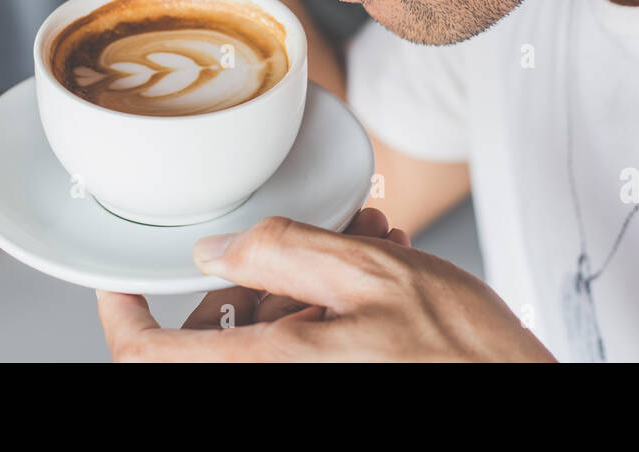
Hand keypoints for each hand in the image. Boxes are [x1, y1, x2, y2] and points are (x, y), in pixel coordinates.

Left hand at [95, 210, 555, 361]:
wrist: (519, 394)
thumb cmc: (462, 353)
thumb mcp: (372, 274)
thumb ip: (281, 253)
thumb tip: (215, 251)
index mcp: (271, 368)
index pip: (151, 357)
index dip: (121, 318)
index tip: (119, 285)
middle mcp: (277, 388)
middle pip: (214, 338)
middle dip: (249, 281)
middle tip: (303, 243)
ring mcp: (305, 389)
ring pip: (261, 340)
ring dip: (297, 289)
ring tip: (361, 248)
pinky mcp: (327, 388)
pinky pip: (296, 353)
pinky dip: (319, 314)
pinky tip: (370, 280)